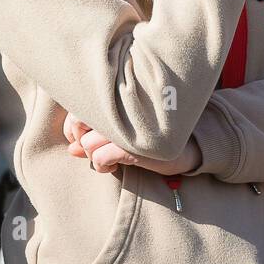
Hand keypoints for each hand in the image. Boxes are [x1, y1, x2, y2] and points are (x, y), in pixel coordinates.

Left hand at [62, 111, 201, 175]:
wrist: (191, 142)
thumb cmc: (154, 132)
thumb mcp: (123, 132)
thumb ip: (95, 136)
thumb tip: (71, 148)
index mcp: (117, 96)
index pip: (79, 106)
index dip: (73, 125)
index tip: (80, 137)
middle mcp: (120, 108)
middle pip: (78, 122)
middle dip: (82, 140)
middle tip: (95, 148)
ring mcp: (126, 127)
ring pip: (88, 143)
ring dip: (95, 156)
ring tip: (111, 158)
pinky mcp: (132, 147)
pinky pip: (100, 158)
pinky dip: (103, 166)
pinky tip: (115, 167)